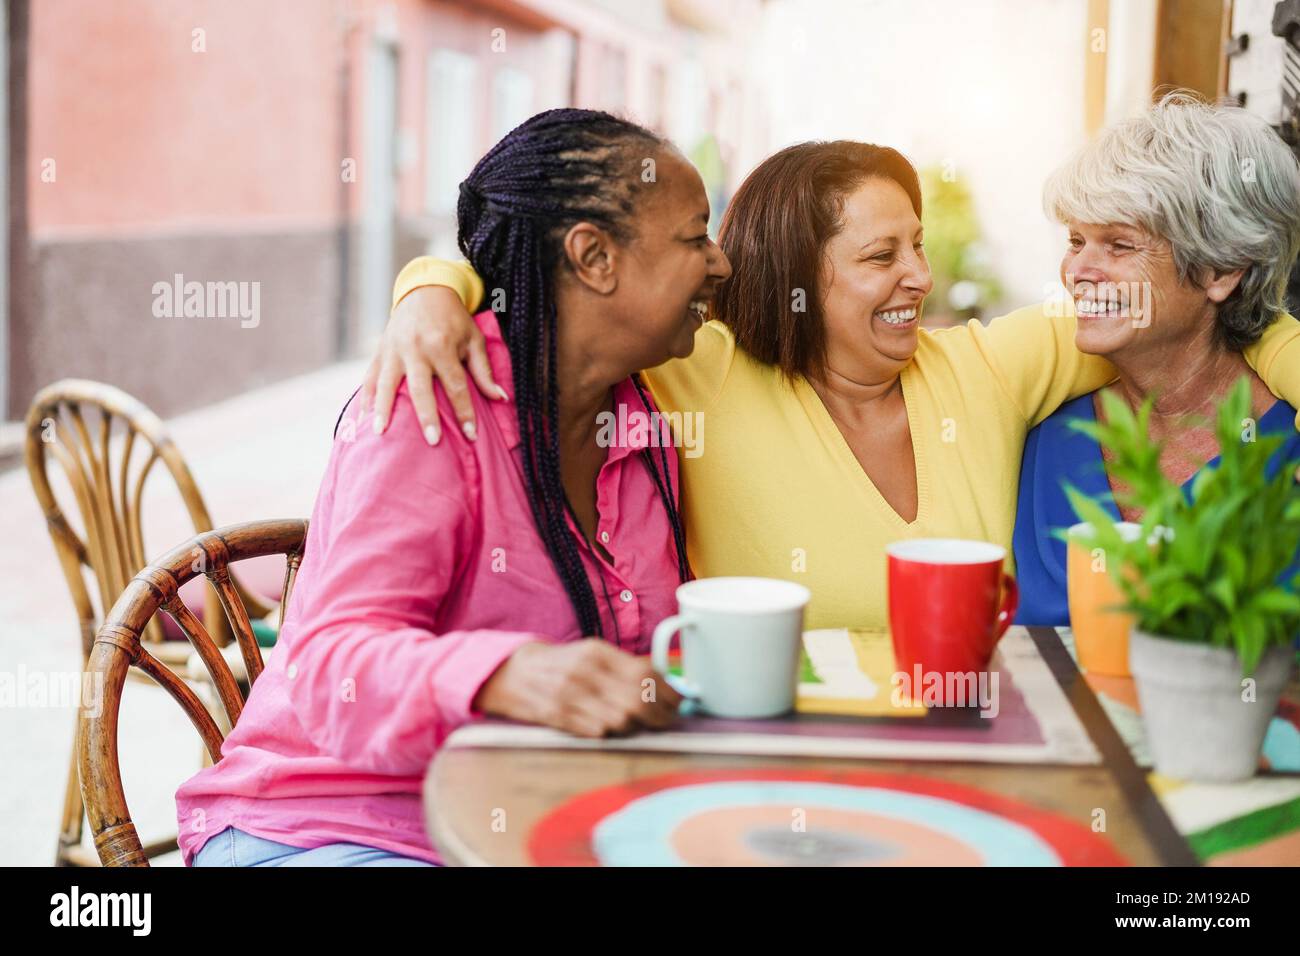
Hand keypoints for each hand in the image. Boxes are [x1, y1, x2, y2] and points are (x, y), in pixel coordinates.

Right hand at [360, 285, 505, 444]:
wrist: (425, 290)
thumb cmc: (454, 319)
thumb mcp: (473, 339)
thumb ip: (484, 371)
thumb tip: (500, 398)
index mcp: (441, 345)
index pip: (455, 385)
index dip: (465, 411)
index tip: (471, 435)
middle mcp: (415, 349)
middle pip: (420, 388)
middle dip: (427, 416)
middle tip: (433, 441)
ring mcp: (393, 350)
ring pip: (386, 384)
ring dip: (383, 410)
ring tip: (380, 433)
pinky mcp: (379, 351)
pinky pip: (370, 377)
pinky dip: (366, 397)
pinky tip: (363, 418)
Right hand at [474, 640, 683, 737]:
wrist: (511, 672)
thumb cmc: (561, 664)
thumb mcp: (591, 654)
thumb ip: (624, 666)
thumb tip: (665, 682)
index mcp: (597, 652)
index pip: (646, 673)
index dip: (668, 691)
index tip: (678, 701)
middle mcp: (584, 671)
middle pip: (638, 700)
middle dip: (659, 715)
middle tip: (666, 720)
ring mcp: (569, 695)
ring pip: (620, 721)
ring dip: (635, 727)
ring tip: (638, 725)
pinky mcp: (556, 717)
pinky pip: (597, 733)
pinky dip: (610, 734)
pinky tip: (610, 729)